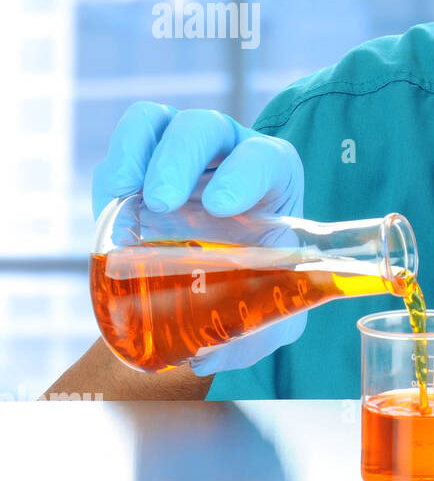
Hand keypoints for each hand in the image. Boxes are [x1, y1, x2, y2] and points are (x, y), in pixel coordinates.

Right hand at [91, 102, 307, 375]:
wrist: (217, 284)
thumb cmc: (256, 288)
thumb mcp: (270, 313)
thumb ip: (253, 333)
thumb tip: (206, 358)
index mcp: (274, 179)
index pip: (265, 159)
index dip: (245, 174)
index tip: (223, 208)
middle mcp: (231, 153)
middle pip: (205, 128)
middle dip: (181, 159)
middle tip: (162, 203)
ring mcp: (184, 152)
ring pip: (159, 122)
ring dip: (138, 152)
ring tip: (126, 194)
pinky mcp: (143, 161)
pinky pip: (127, 143)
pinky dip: (114, 164)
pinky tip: (111, 199)